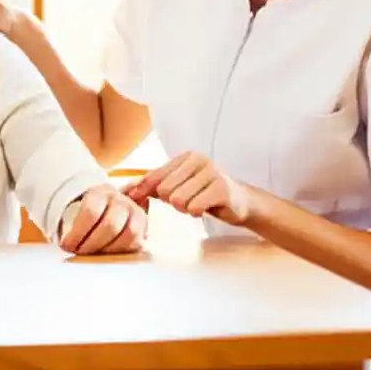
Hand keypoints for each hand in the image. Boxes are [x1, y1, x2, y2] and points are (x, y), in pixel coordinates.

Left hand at [58, 184, 146, 254]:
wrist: (106, 207)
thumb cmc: (88, 215)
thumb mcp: (77, 211)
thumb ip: (73, 225)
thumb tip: (67, 244)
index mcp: (100, 193)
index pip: (91, 212)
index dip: (78, 233)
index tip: (67, 245)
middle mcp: (120, 200)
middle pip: (110, 225)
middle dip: (92, 244)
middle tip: (80, 252)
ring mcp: (135, 212)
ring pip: (129, 235)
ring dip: (109, 250)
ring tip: (94, 255)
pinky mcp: (144, 227)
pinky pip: (137, 243)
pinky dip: (123, 252)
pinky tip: (108, 255)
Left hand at [126, 151, 252, 225]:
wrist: (240, 202)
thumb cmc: (205, 194)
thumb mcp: (181, 185)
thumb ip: (157, 186)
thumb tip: (130, 190)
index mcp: (187, 156)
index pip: (156, 175)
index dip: (143, 190)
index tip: (134, 198)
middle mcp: (199, 160)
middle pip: (165, 190)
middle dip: (172, 202)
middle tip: (187, 201)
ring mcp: (212, 173)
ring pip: (179, 200)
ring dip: (185, 208)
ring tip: (197, 204)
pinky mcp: (222, 189)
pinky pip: (195, 207)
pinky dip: (196, 213)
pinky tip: (205, 208)